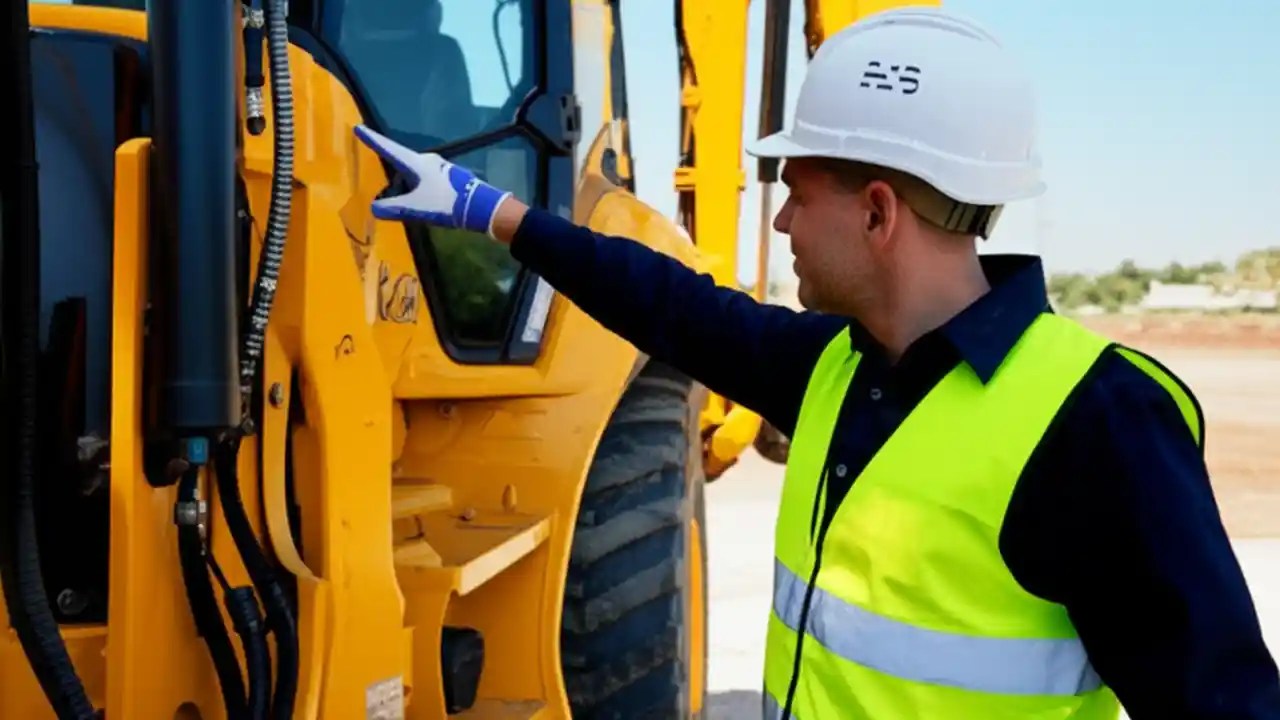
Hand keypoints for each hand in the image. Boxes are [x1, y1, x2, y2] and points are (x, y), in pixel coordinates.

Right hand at [354, 124, 511, 238]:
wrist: (480, 207)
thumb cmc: (445, 203)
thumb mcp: (416, 207)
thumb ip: (393, 207)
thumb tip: (373, 208)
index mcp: (417, 163)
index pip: (389, 149)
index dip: (373, 140)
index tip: (359, 127)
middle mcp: (428, 160)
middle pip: (403, 162)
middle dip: (392, 170)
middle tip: (385, 185)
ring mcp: (442, 168)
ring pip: (417, 172)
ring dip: (408, 183)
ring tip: (407, 201)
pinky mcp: (451, 177)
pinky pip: (428, 180)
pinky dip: (421, 188)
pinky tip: (424, 201)